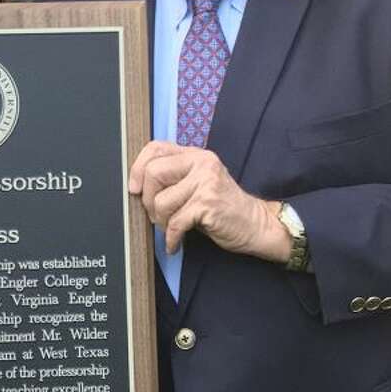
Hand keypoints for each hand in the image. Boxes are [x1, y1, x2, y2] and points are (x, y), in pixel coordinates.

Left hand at [129, 141, 290, 260]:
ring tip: (173, 228)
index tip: (134, 189)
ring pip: (161, 202)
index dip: (138, 168)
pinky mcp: (208, 204)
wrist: (255, 224)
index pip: (155, 148)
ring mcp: (206, 182)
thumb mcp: (198, 183)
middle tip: (158, 215)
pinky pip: (175, 222)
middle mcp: (201, 163)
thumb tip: (136, 185)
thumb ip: (174, 177)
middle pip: (153, 174)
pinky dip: (172, 238)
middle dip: (148, 201)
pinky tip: (175, 243)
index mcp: (196, 155)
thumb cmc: (222, 207)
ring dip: (161, 222)